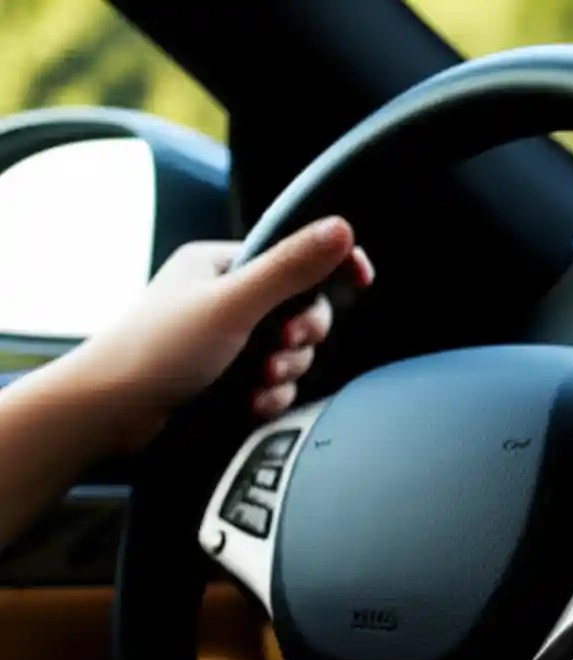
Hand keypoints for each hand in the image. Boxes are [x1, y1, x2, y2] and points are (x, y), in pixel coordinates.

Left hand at [79, 216, 372, 450]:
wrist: (106, 414)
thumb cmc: (156, 349)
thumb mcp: (232, 303)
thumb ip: (290, 268)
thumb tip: (342, 228)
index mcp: (222, 263)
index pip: (295, 253)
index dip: (332, 266)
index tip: (361, 280)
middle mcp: (225, 296)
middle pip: (301, 307)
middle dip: (303, 334)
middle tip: (285, 347)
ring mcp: (225, 339)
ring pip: (291, 350)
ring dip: (287, 369)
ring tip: (261, 382)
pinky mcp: (225, 377)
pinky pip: (274, 381)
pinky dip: (271, 394)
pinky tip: (253, 404)